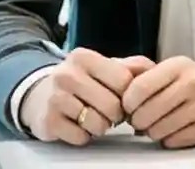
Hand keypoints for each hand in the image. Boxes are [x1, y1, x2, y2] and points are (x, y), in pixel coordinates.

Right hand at [21, 48, 139, 144]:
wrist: (40, 95)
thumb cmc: (80, 83)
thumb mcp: (103, 67)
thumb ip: (131, 66)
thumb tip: (155, 68)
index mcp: (84, 57)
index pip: (124, 81)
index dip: (128, 95)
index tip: (120, 97)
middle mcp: (67, 74)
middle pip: (113, 106)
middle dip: (115, 114)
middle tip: (106, 111)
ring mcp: (55, 98)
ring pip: (98, 124)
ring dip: (100, 127)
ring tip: (90, 117)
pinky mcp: (49, 120)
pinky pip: (81, 137)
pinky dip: (83, 136)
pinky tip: (76, 125)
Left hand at [121, 56, 194, 148]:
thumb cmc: (194, 80)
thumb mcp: (172, 68)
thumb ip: (143, 73)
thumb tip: (115, 83)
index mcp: (178, 66)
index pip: (140, 87)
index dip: (127, 102)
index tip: (127, 106)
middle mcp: (192, 84)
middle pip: (146, 113)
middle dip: (137, 120)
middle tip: (140, 118)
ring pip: (158, 130)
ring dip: (152, 131)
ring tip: (158, 122)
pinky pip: (173, 141)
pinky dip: (168, 139)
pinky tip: (173, 129)